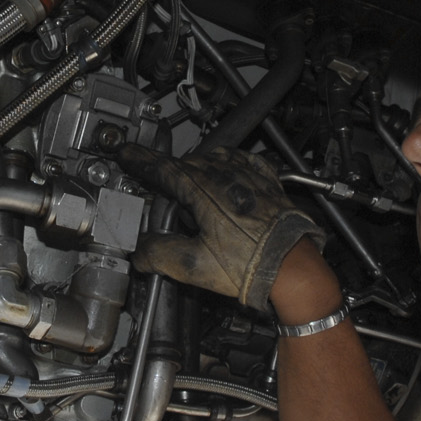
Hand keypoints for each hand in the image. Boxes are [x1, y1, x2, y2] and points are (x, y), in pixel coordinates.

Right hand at [116, 144, 324, 312]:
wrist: (293, 267)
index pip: (163, 168)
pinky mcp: (267, 182)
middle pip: (186, 164)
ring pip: (214, 159)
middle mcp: (226, 176)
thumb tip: (142, 252)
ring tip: (192, 188)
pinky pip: (243, 161)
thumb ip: (160, 255)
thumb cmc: (251, 265)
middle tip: (159, 190)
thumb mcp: (194, 266)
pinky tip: (228, 173)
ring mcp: (248, 176)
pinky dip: (229, 164)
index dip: (140, 161)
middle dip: (169, 174)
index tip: (127, 153)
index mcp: (204, 190)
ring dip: (199, 168)